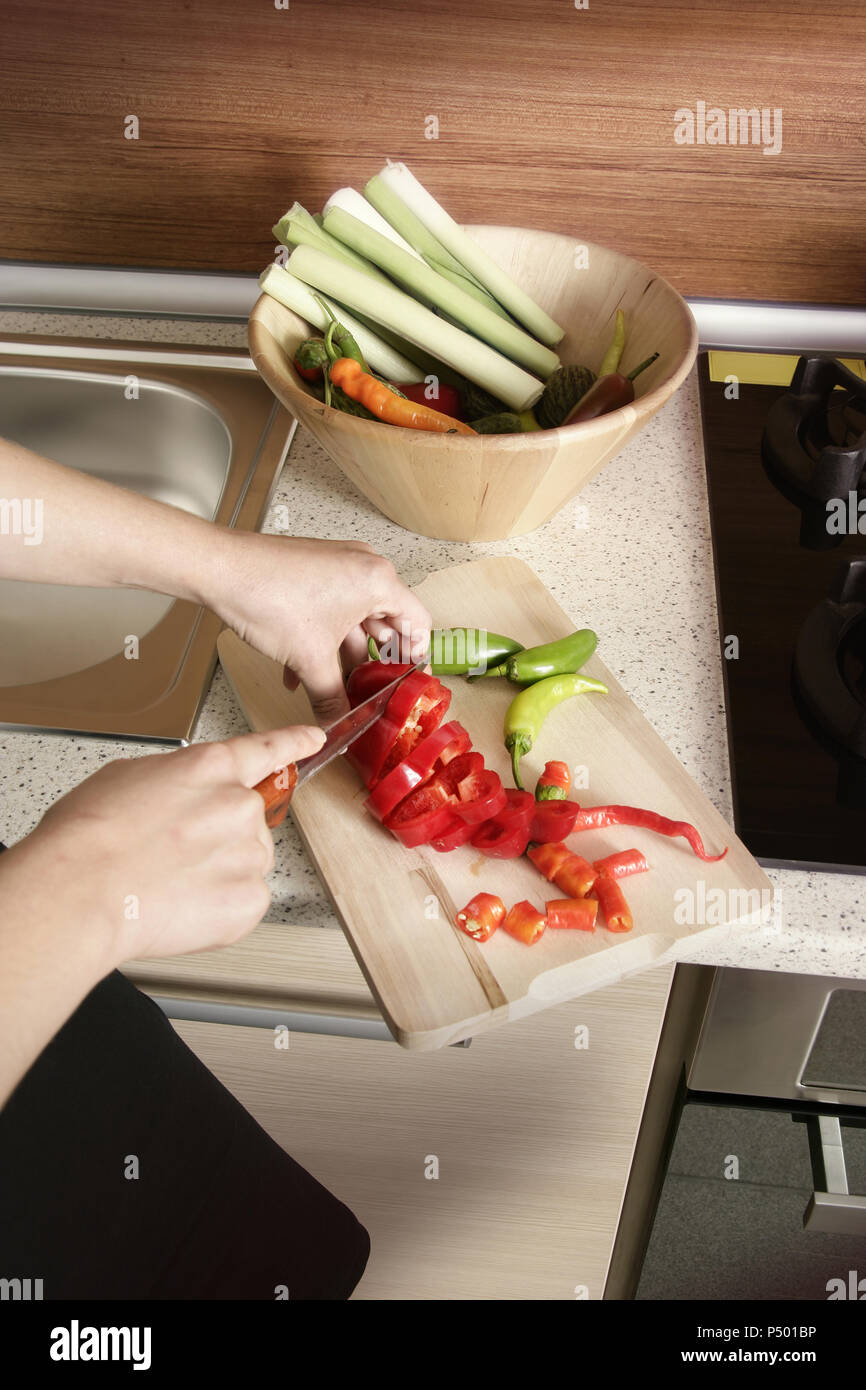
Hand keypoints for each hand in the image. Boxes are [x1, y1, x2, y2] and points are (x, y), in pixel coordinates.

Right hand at [4, 725, 325, 966]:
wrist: (81, 891)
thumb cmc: (88, 839)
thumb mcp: (128, 777)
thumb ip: (176, 780)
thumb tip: (185, 796)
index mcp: (210, 768)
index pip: (266, 750)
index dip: (293, 743)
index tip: (313, 739)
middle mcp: (239, 805)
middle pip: (247, 820)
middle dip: (218, 837)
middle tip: (170, 855)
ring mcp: (249, 852)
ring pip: (246, 863)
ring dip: (218, 873)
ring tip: (168, 882)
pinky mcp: (250, 899)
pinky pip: (246, 902)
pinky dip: (220, 909)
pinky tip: (181, 906)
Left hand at [206, 533, 431, 722]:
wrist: (221, 570)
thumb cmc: (269, 596)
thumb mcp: (310, 658)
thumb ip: (332, 695)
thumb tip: (340, 719)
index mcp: (378, 582)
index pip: (418, 622)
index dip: (415, 655)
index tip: (406, 679)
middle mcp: (364, 567)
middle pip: (386, 621)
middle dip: (372, 660)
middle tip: (368, 688)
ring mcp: (338, 565)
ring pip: (353, 617)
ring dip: (341, 654)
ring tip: (330, 685)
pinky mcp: (315, 569)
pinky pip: (331, 607)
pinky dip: (322, 637)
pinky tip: (299, 669)